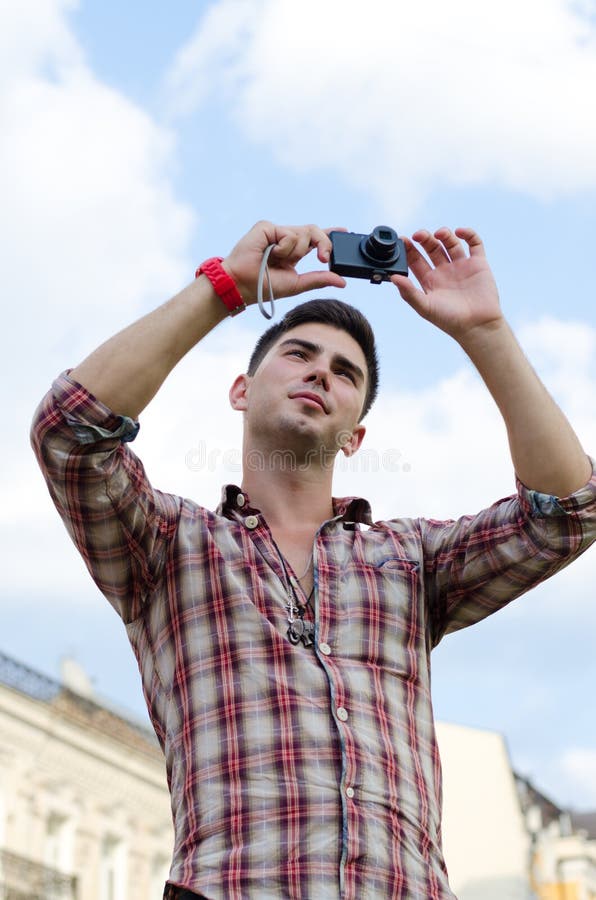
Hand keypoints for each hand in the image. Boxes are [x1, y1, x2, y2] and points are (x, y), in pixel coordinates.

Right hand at [223, 221, 346, 303]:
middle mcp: (285, 240)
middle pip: (314, 232)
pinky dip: (284, 247)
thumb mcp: (297, 284)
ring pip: (304, 233)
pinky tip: (270, 253)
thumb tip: (342, 281)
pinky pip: (289, 233)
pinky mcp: (266, 227)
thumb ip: (319, 279)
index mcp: (293, 253)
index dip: (330, 235)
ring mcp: (276, 232)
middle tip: (324, 259)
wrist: (242, 284)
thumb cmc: (264, 287)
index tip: (345, 232)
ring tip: (277, 260)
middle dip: (324, 244)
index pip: (314, 240)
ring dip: (296, 251)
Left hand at [391, 228, 502, 344]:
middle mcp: (444, 272)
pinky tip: (460, 232)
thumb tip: (393, 277)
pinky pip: (475, 244)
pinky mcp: (478, 264)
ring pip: (451, 243)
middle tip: (418, 235)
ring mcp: (461, 266)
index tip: (402, 240)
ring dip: (444, 234)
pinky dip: (468, 234)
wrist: (477, 326)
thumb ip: (408, 292)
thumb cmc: (449, 320)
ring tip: (439, 233)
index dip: (408, 249)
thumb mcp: (425, 307)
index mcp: (429, 281)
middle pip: (432, 248)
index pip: (416, 260)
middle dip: (424, 239)